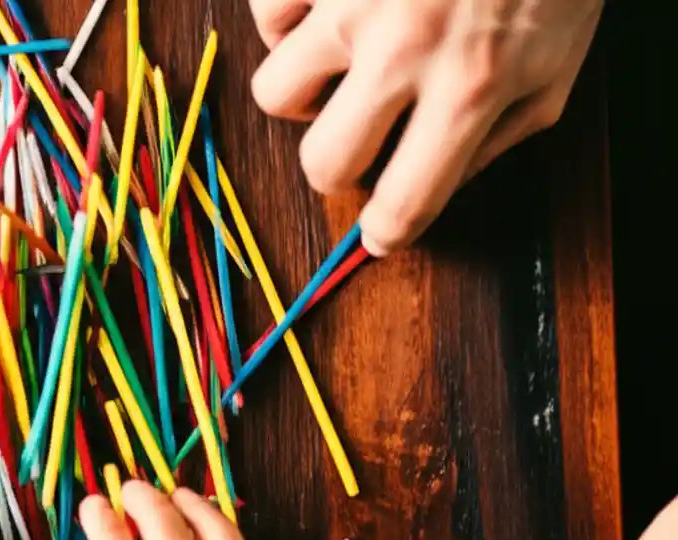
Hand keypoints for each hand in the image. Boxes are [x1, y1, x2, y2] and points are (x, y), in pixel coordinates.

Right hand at [248, 0, 601, 254]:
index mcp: (470, 87)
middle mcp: (402, 50)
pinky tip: (328, 6)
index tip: (380, 231)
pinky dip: (289, 18)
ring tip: (339, 60)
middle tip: (358, 136)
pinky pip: (266, 14)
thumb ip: (499, 138)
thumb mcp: (557, 67)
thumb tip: (436, 187)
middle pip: (322, 162)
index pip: (404, 202)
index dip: (387, 232)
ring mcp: (350, 1)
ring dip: (305, 89)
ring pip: (275, 90)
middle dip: (337, 165)